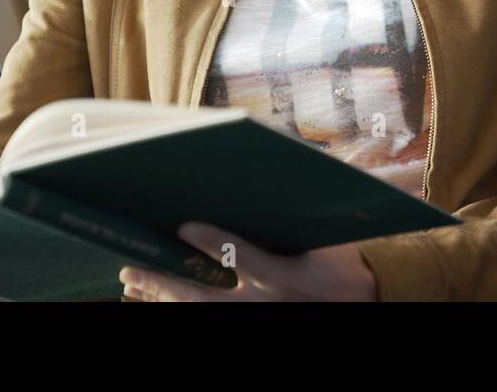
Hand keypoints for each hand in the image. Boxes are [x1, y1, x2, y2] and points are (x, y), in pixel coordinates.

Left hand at [119, 222, 377, 300]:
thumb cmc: (342, 264)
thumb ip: (291, 214)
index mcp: (287, 276)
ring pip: (199, 312)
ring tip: (130, 282)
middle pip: (206, 297)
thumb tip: (271, 171)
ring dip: (161, 297)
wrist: (365, 303)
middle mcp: (267, 304)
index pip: (244, 257)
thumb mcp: (327, 239)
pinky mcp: (248, 324)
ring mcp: (255, 319)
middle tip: (131, 268)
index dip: (213, 242)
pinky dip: (176, 307)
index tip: (184, 225)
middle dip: (165, 283)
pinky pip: (205, 319)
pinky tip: (153, 298)